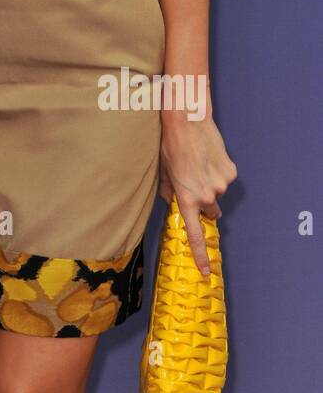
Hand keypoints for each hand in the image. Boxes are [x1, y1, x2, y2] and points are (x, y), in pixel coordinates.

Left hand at [158, 115, 236, 276]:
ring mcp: (220, 185)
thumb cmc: (170, 145)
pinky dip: (218, 172)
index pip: (194, 234)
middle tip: (195, 185)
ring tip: (198, 163)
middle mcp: (206, 196)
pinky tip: (208, 157)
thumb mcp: (162, 171)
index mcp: (186, 199)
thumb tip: (173, 201)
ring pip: (217, 192)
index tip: (205, 272)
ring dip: (210, 184)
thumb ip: (168, 191)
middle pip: (210, 211)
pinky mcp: (230, 172)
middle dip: (204, 204)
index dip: (200, 255)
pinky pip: (225, 179)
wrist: (187, 120)